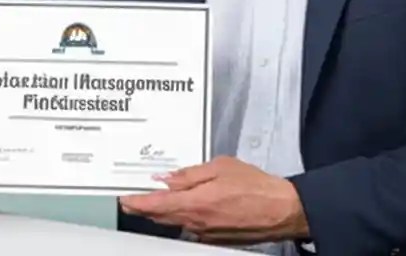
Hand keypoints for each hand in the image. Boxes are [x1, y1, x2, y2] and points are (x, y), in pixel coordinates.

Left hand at [118, 156, 308, 245]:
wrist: (282, 210)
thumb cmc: (255, 186)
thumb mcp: (220, 167)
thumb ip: (190, 174)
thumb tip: (167, 178)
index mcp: (196, 203)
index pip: (156, 205)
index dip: (137, 202)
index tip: (124, 198)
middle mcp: (196, 222)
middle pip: (161, 217)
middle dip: (145, 208)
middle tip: (132, 199)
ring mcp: (205, 233)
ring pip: (175, 223)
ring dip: (162, 213)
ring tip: (154, 201)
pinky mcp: (215, 237)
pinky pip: (190, 227)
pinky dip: (181, 217)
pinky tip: (184, 207)